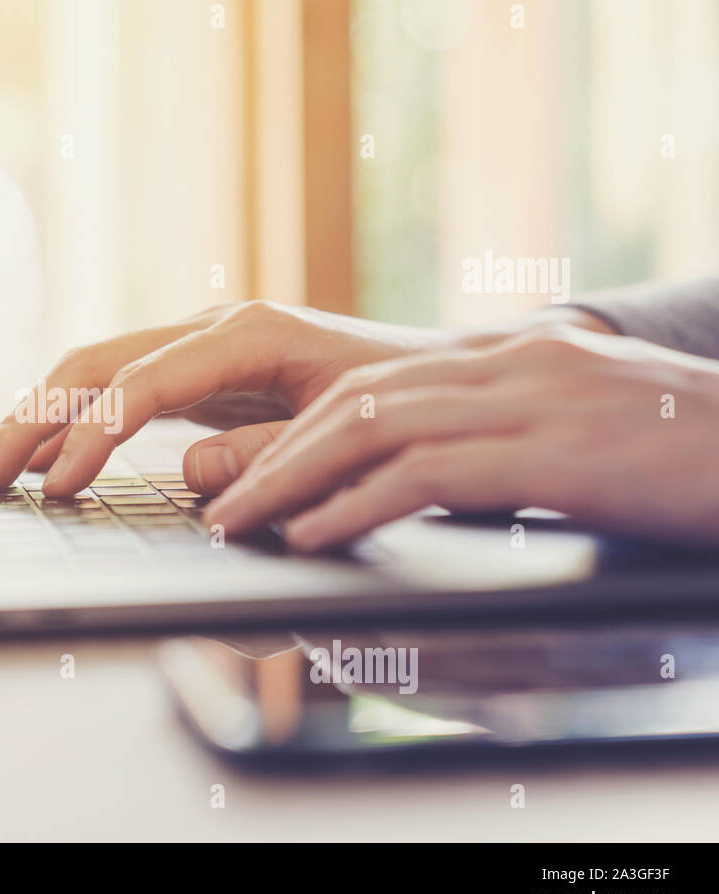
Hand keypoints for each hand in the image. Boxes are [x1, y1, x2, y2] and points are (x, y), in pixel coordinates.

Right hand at [0, 301, 452, 493]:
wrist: (440, 377)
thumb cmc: (400, 410)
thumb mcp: (345, 437)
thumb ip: (269, 455)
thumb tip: (187, 473)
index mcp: (248, 335)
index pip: (142, 383)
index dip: (93, 435)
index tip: (56, 489)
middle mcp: (213, 328)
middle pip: (93, 363)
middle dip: (29, 420)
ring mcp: (201, 346)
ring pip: (93, 371)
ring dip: (37, 419)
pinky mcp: (199, 372)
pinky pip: (118, 390)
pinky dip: (75, 424)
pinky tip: (44, 459)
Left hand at [204, 325, 718, 548]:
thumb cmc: (681, 459)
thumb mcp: (579, 436)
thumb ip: (501, 443)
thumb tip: (423, 476)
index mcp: (512, 357)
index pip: (377, 385)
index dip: (300, 431)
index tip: (251, 475)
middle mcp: (512, 364)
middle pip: (357, 400)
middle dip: (276, 455)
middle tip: (221, 504)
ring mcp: (534, 400)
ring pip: (374, 427)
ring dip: (293, 479)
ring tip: (242, 523)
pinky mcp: (555, 451)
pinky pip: (426, 475)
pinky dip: (356, 505)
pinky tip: (314, 536)